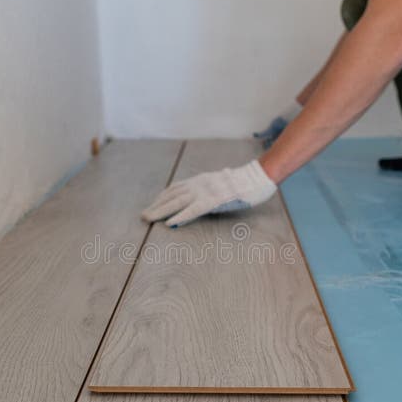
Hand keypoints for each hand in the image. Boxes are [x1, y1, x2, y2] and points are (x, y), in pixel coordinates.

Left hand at [141, 159, 277, 227]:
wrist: (258, 177)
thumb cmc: (245, 183)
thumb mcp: (222, 183)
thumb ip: (209, 189)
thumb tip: (201, 198)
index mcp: (201, 180)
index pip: (176, 188)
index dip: (162, 197)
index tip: (152, 205)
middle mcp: (199, 184)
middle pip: (172, 195)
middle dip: (156, 206)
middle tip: (143, 215)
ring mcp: (206, 191)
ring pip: (177, 202)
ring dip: (161, 211)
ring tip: (148, 219)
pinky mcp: (214, 200)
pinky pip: (193, 210)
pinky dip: (180, 216)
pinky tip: (170, 223)